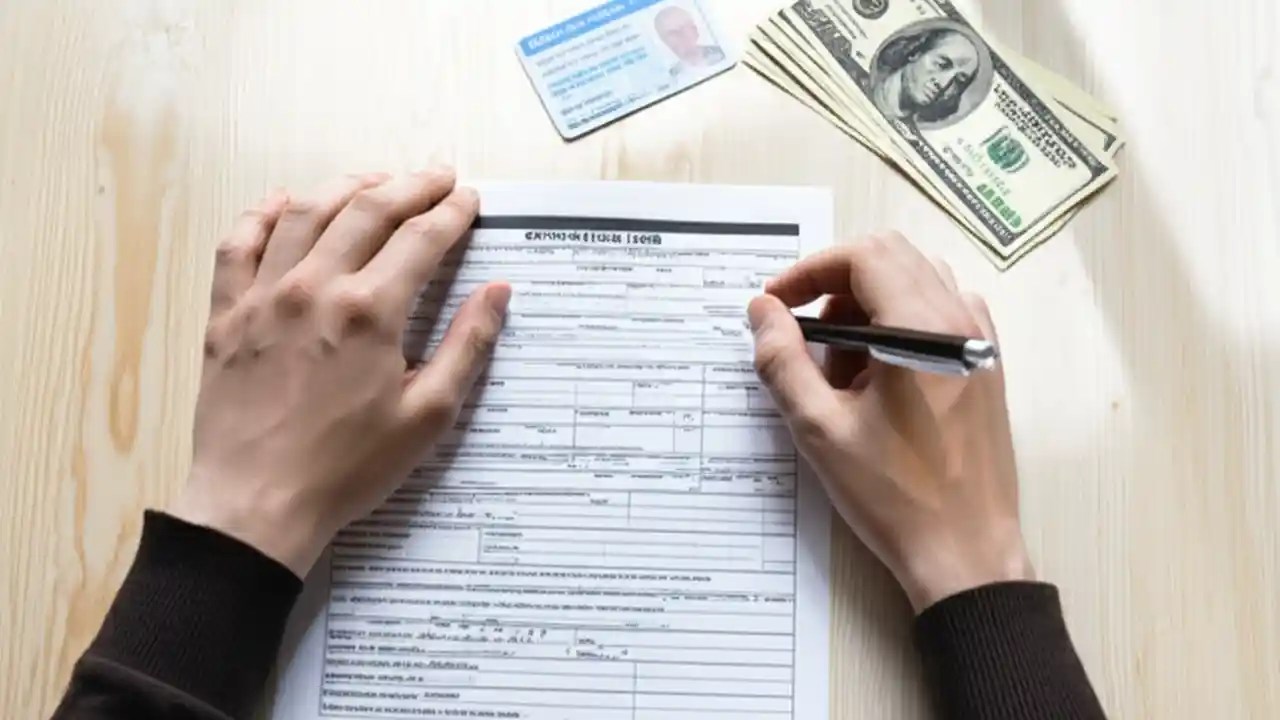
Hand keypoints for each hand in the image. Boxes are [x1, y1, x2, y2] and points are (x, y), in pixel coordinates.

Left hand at [171, 168, 509, 576]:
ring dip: (347, 186)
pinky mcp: (227, 313)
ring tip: (375, 180)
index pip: (421, 239)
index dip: (452, 213)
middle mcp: (315, 287)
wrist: (256, 503)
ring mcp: (264, 295)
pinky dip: (264, 214)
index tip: (470, 199)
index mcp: (370, 311)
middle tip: (437, 177)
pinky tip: (285, 203)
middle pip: (367, 209)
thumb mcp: (428, 416)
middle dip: (410, 185)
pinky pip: (240, 243)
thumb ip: (467, 346)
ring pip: (306, 213)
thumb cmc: (348, 467)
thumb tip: (498, 291)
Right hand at [748, 232, 1032, 611]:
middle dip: (834, 285)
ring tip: (837, 368)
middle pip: (890, 258)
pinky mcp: (985, 365)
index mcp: (923, 328)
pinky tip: (874, 379)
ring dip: (865, 305)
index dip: (810, 270)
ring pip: (914, 282)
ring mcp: (980, 341)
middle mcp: (961, 320)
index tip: (776, 304)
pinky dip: (897, 325)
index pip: (863, 256)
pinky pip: (938, 315)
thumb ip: (782, 360)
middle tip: (801, 333)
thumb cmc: (894, 497)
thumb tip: (762, 311)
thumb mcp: (819, 428)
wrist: (966, 553)